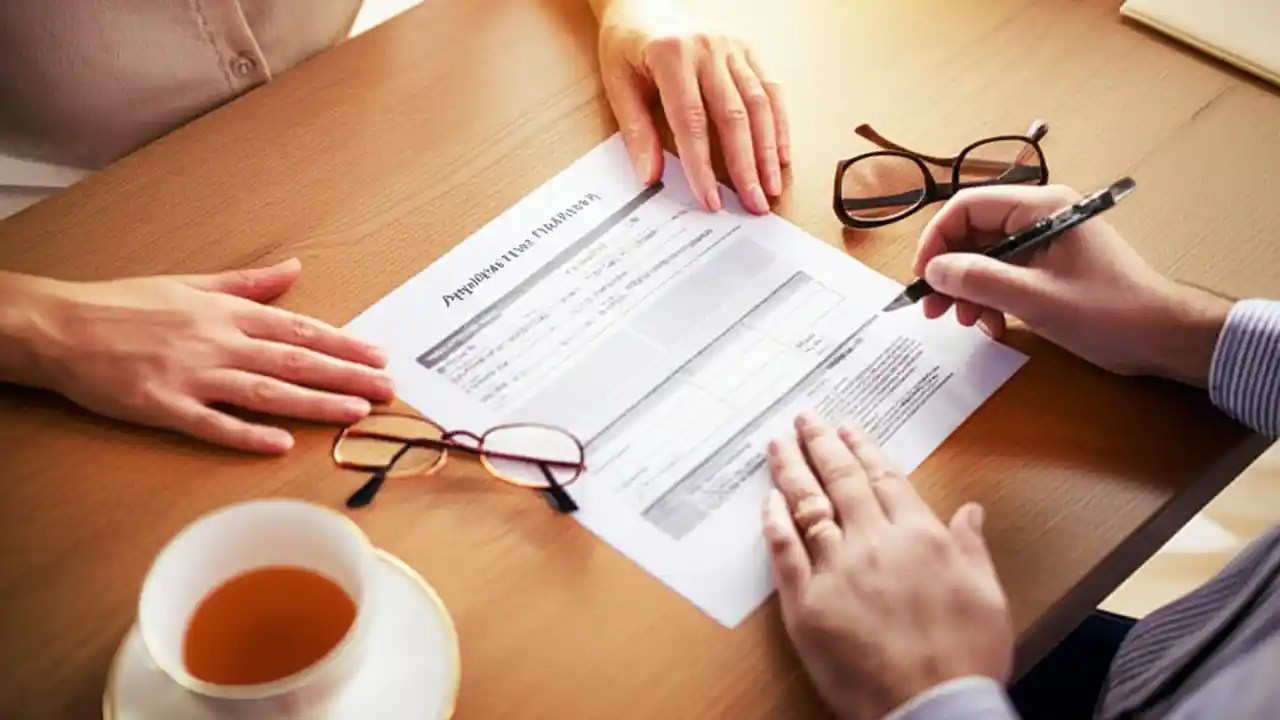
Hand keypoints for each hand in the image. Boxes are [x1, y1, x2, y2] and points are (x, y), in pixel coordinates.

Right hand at [7, 259, 393, 452]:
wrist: (60, 325)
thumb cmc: (122, 304)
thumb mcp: (190, 282)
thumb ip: (248, 283)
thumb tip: (294, 269)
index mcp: (226, 314)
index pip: (300, 331)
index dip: (344, 345)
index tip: (378, 356)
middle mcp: (218, 342)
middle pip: (296, 362)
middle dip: (348, 376)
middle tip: (387, 390)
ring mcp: (193, 375)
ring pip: (267, 392)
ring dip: (316, 404)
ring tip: (355, 413)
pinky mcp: (164, 406)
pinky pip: (212, 423)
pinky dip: (246, 434)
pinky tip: (280, 443)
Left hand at [594, 0, 788, 214]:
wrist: (644, 1)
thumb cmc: (629, 44)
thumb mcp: (618, 84)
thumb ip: (635, 131)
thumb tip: (650, 176)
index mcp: (671, 55)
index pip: (691, 121)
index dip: (702, 165)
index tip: (711, 200)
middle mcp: (708, 48)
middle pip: (733, 116)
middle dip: (745, 167)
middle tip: (754, 205)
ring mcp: (733, 46)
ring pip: (759, 104)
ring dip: (768, 151)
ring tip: (770, 188)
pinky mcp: (749, 49)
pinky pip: (771, 89)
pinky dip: (779, 125)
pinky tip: (782, 156)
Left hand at [763, 412, 1012, 719]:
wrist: (932, 708)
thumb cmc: (966, 657)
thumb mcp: (987, 595)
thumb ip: (971, 547)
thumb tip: (969, 510)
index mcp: (920, 536)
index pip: (885, 479)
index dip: (863, 449)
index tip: (846, 428)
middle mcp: (874, 543)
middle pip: (842, 482)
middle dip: (820, 444)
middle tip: (804, 419)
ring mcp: (836, 570)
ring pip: (808, 506)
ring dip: (791, 470)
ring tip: (778, 444)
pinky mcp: (807, 602)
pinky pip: (784, 552)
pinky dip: (774, 522)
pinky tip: (768, 500)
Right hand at [914, 185, 1231, 386]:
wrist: (1164, 337)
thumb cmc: (1109, 311)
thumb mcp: (1036, 298)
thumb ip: (980, 279)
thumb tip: (934, 269)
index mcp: (1042, 208)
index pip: (968, 206)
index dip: (937, 240)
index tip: (922, 277)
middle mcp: (1041, 217)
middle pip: (974, 233)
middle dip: (950, 271)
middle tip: (933, 309)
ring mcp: (1046, 243)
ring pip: (986, 258)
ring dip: (968, 290)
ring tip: (965, 322)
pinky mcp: (1051, 269)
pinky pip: (1006, 276)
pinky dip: (991, 300)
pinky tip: (992, 326)